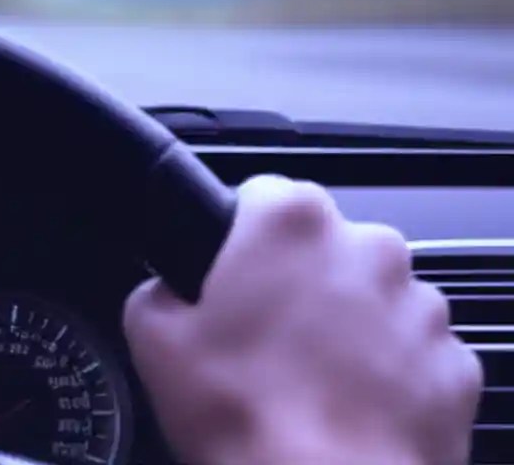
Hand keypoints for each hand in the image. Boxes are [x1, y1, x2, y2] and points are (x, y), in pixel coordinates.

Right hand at [124, 175, 482, 464]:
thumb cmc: (240, 412)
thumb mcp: (151, 337)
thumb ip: (157, 290)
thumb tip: (169, 291)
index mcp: (290, 221)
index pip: (261, 195)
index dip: (239, 239)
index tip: (230, 280)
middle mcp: (367, 246)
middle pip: (324, 246)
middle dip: (298, 281)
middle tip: (261, 339)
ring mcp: (422, 305)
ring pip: (374, 297)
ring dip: (346, 324)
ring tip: (306, 381)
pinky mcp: (455, 362)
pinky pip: (413, 352)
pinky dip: (388, 372)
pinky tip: (349, 406)